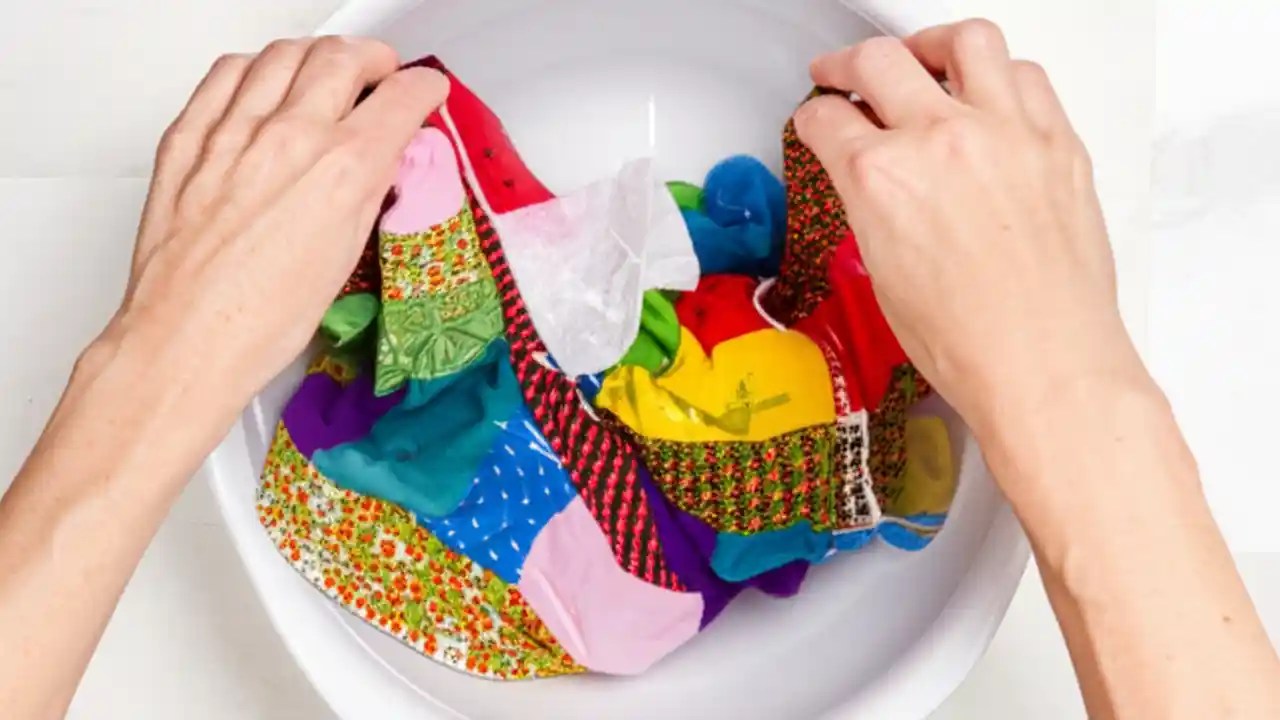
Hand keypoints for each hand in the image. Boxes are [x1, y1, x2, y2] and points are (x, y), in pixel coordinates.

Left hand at [108, 36, 447, 422]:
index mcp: (343, 169)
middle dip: (373, 60)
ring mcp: (233, 133)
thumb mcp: (346, 255)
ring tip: (324, 70)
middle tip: (379, 74)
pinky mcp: (188, 139)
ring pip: (283, 54)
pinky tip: (263, 82)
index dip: (424, 87)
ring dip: (316, 56)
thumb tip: (380, 163)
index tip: (425, 89)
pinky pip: (225, 74)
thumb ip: (367, 193)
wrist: (189, 340)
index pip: (401, 95)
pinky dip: (256, 68)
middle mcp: (290, 138)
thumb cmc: (265, 319)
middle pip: (343, 58)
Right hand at [794, 20, 1143, 434]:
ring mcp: (1005, 132)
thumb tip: (870, 179)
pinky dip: (1000, 75)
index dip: (813, 116)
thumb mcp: (883, 272)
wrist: (1044, 365)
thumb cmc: (967, 341)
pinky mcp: (1057, 142)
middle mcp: (940, 139)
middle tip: (842, 72)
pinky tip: (988, 94)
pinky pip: (1027, 76)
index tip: (818, 117)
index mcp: (881, 178)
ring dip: (932, 45)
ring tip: (923, 59)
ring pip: (966, 40)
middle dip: (847, 63)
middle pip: (879, 60)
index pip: (827, 118)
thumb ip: (872, 205)